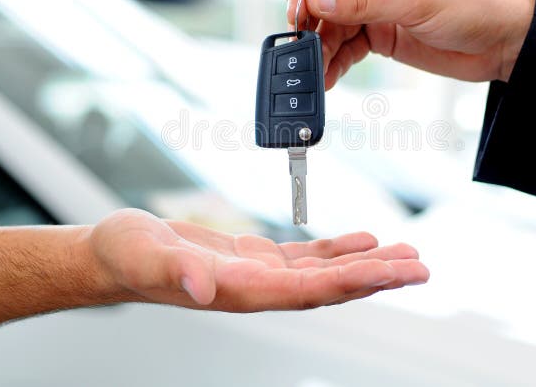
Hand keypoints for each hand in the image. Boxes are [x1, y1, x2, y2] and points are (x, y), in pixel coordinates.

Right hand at [89, 209, 428, 311]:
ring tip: (405, 255)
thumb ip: (178, 272)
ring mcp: (259, 276)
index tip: (392, 272)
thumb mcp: (146, 257)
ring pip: (325, 273)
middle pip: (330, 287)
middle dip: (377, 277)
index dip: (353, 281)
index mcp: (240, 293)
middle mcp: (258, 290)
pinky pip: (306, 257)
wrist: (115, 255)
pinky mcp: (255, 258)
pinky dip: (337, 250)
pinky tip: (361, 241)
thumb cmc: (127, 258)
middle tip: (420, 267)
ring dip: (366, 264)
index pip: (309, 292)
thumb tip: (205, 288)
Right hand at [287, 0, 535, 87]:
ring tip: (314, 69)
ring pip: (329, 21)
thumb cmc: (470, 2)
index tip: (296, 10)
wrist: (501, 41)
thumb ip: (362, 2)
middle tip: (301, 44)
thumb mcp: (414, 0)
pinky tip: (328, 76)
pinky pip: (344, 44)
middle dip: (310, 19)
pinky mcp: (376, 29)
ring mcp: (371, 1)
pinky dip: (334, 61)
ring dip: (320, 46)